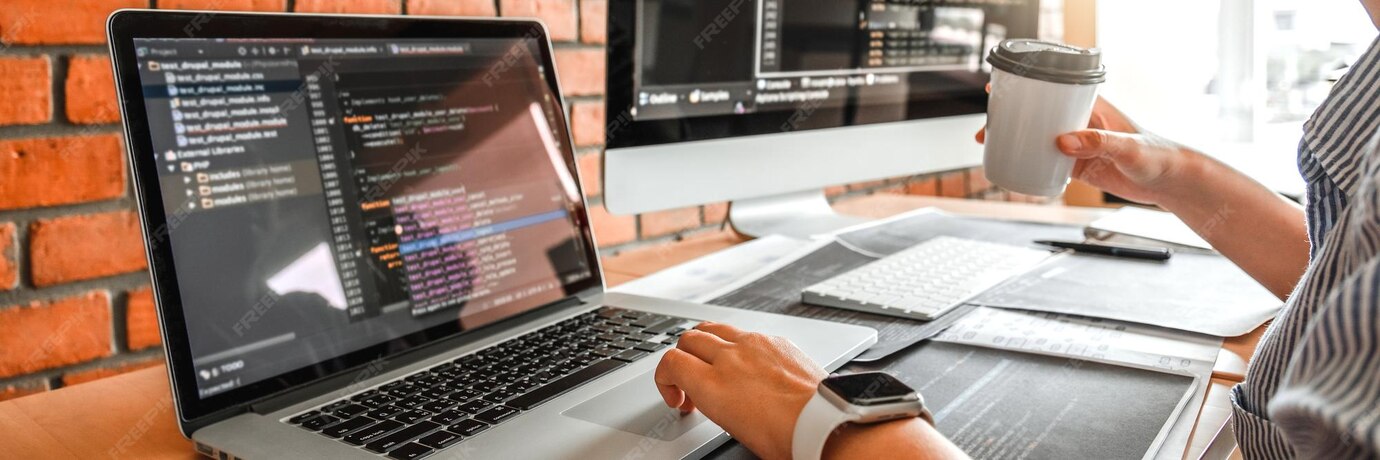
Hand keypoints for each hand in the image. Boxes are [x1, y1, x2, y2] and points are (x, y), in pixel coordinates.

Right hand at [654, 322, 825, 459]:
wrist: (826, 424)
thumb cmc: (786, 437)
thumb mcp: (733, 427)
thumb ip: (713, 402)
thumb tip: (709, 399)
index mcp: (713, 385)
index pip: (670, 362)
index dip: (665, 379)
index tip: (677, 396)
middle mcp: (730, 357)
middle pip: (689, 339)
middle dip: (683, 359)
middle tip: (692, 384)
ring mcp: (755, 344)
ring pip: (714, 328)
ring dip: (706, 343)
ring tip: (714, 364)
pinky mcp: (777, 340)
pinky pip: (746, 332)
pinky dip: (737, 344)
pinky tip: (748, 364)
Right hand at [976, 96, 1192, 204]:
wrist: (1172, 182)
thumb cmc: (1159, 155)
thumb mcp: (1128, 147)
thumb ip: (1098, 142)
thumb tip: (1062, 141)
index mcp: (1094, 107)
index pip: (1055, 91)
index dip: (1027, 90)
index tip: (1001, 91)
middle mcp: (1084, 123)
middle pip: (1040, 117)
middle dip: (1013, 120)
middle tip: (988, 129)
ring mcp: (1081, 145)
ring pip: (1040, 140)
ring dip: (1017, 143)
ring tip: (994, 147)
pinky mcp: (1082, 166)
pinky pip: (1049, 164)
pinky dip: (1031, 165)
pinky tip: (1017, 170)